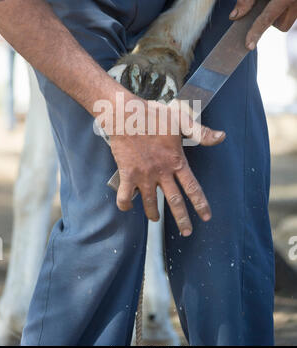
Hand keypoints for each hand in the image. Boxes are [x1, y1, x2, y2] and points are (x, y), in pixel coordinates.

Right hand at [107, 96, 225, 235]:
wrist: (125, 114)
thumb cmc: (153, 115)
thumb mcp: (181, 120)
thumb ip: (201, 132)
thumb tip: (222, 137)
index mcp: (176, 161)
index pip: (193, 188)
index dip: (201, 204)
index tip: (206, 217)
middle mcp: (161, 173)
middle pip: (174, 202)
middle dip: (182, 219)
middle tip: (187, 232)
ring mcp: (143, 176)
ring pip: (149, 203)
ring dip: (153, 214)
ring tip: (155, 219)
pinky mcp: (127, 174)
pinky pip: (125, 196)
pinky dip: (125, 204)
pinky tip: (128, 206)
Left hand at [230, 0, 296, 48]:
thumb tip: (234, 16)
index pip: (267, 20)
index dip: (255, 33)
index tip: (248, 46)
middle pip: (279, 25)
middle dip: (269, 20)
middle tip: (265, 2)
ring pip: (286, 22)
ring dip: (276, 15)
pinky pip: (290, 15)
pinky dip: (282, 10)